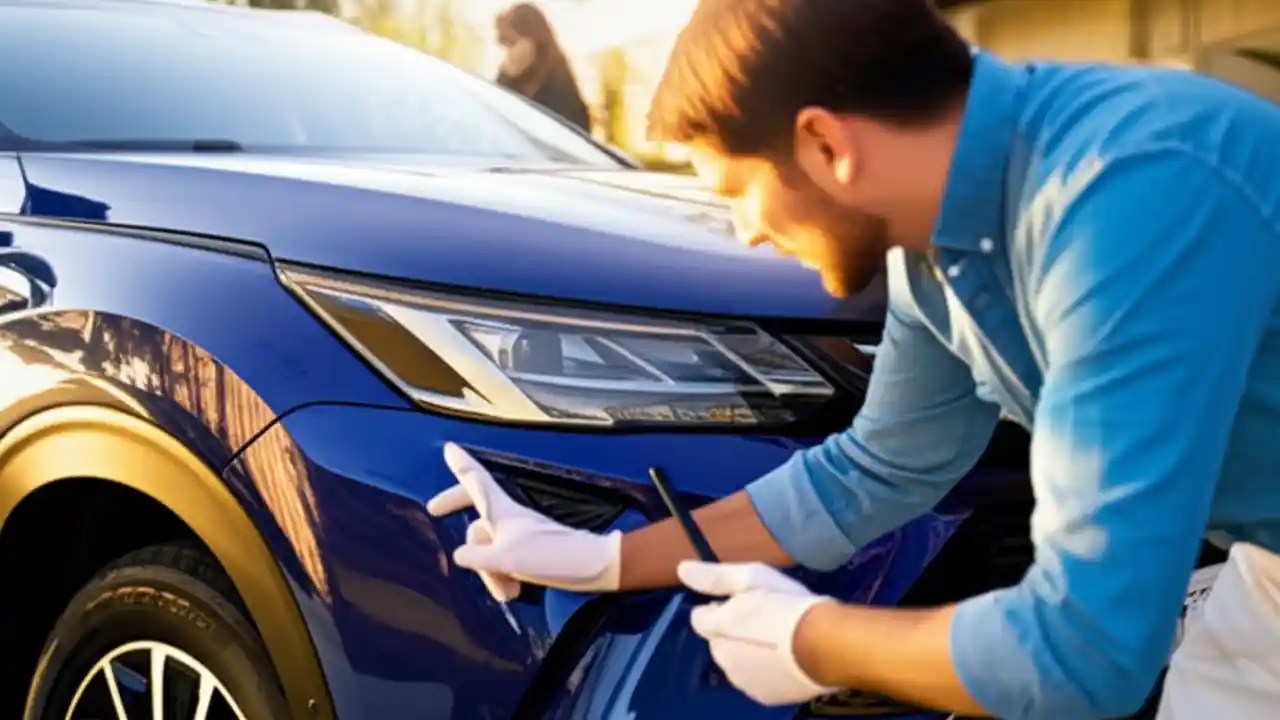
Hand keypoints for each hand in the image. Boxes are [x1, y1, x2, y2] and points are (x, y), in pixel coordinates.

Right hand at [426, 443, 621, 601]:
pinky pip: (501, 563)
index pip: (476, 482)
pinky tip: (513, 592)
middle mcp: (509, 520)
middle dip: (457, 514)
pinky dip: (501, 578)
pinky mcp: (527, 554)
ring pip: (487, 549)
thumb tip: (460, 554)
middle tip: (434, 508)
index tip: (449, 448)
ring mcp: (518, 537)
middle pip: (475, 514)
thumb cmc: (551, 556)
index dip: (461, 466)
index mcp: (503, 512)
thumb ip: (477, 556)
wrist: (592, 567)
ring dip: (490, 572)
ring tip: (508, 589)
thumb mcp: (506, 558)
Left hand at [679, 561, 839, 705]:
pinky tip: (787, 659)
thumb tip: (681, 569)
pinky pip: (756, 680)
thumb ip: (714, 577)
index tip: (746, 602)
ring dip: (749, 652)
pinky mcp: (763, 697)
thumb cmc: (788, 604)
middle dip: (734, 631)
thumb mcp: (751, 577)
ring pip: (737, 662)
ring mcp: (742, 681)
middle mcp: (722, 658)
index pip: (700, 618)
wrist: (826, 645)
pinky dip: (765, 671)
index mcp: (716, 628)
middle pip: (719, 641)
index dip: (721, 608)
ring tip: (780, 638)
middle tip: (767, 618)